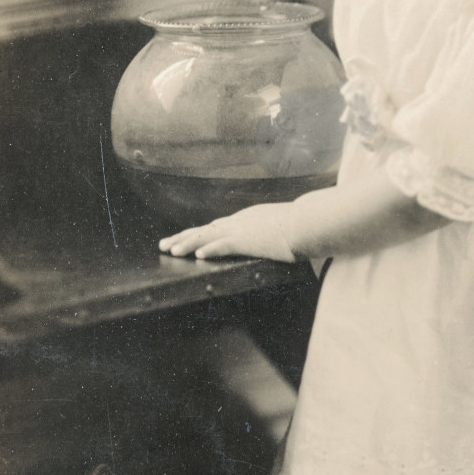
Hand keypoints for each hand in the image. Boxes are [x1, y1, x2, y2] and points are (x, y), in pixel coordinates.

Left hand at [159, 204, 296, 262]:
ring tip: (170, 251)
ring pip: (206, 236)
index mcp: (247, 218)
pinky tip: (197, 256)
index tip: (184, 238)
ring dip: (187, 244)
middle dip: (182, 237)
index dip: (198, 234)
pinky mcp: (248, 239)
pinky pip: (223, 245)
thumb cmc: (302, 226)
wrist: (310, 221)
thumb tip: (279, 242)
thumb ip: (273, 234)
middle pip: (204, 229)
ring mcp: (242, 229)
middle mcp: (239, 221)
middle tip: (163, 245)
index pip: (216, 226)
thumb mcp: (283, 228)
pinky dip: (209, 249)